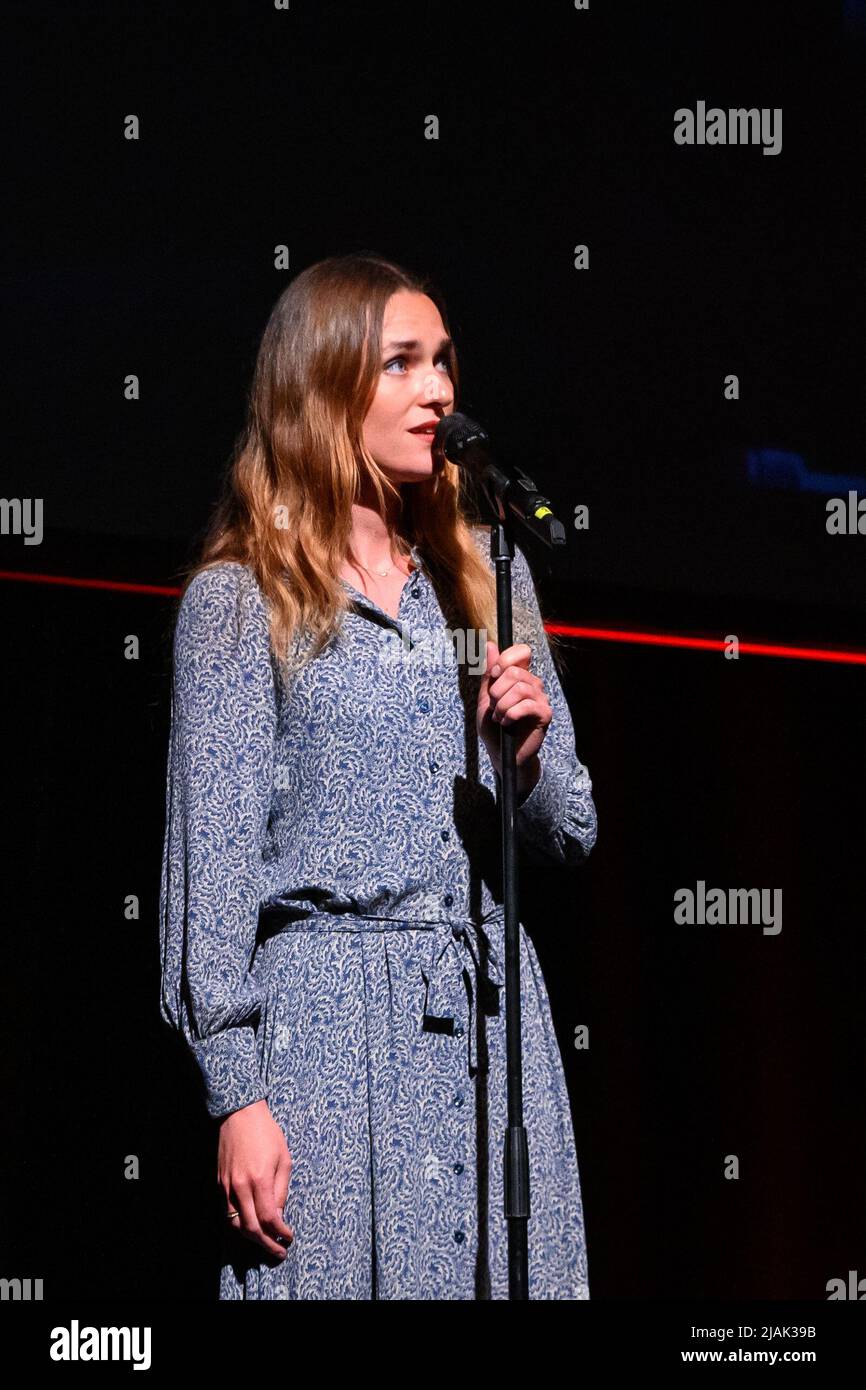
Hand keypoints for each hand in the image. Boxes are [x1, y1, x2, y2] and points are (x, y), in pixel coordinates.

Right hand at [217, 1098, 294, 1260]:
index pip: (269, 1219)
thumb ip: (281, 1189)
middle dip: (266, 1245)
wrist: (240, 1114)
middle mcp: (240, 1187)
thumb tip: (279, 1215)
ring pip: (235, 1224)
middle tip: (279, 1252)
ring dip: (251, 1239)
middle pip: (250, 1229)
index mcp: (260, 1180)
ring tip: (265, 1243)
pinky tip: (250, 1227)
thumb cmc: (266, 1133)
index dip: (280, 1233)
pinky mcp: (219, 1184)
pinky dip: (239, 1224)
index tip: (289, 1237)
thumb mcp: (283, 1159)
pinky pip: (228, 1212)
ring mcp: (227, 1186)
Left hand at [477, 639, 551, 780]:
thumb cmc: (494, 727)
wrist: (501, 754)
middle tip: (494, 707)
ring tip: (499, 718)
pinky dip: (510, 715)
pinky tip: (507, 724)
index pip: (521, 651)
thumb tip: (491, 644)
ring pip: (520, 688)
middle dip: (496, 691)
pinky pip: (526, 705)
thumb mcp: (485, 698)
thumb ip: (489, 673)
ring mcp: (541, 698)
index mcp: (520, 677)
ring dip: (502, 706)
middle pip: (514, 672)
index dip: (505, 659)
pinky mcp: (545, 714)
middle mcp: (533, 684)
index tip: (495, 676)